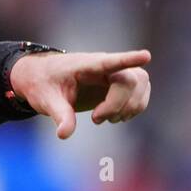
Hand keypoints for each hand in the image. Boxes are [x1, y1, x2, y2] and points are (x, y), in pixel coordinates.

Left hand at [8, 49, 150, 139]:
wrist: (43, 78)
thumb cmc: (44, 84)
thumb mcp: (45, 100)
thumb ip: (59, 115)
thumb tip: (64, 134)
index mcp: (85, 65)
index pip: (110, 61)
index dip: (128, 59)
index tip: (146, 56)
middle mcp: (105, 66)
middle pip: (131, 80)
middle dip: (118, 105)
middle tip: (96, 120)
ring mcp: (116, 73)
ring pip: (141, 86)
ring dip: (129, 108)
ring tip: (103, 119)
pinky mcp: (121, 83)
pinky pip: (141, 94)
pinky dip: (134, 109)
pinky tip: (113, 116)